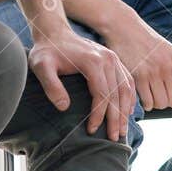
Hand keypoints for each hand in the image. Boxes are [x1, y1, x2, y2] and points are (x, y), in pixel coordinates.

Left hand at [29, 26, 135, 141]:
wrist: (54, 32)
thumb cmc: (47, 51)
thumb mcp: (41, 67)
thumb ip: (52, 86)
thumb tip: (64, 107)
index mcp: (94, 62)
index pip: (102, 94)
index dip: (98, 115)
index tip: (91, 130)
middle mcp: (108, 60)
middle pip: (117, 94)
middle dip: (116, 118)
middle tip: (114, 138)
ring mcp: (113, 59)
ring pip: (126, 88)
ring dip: (125, 111)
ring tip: (122, 130)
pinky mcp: (114, 60)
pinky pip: (127, 81)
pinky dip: (129, 97)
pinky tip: (127, 110)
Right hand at [100, 10, 171, 111]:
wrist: (126, 29)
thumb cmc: (147, 43)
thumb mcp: (170, 52)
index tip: (170, 91)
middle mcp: (170, 67)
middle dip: (167, 101)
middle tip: (159, 95)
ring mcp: (155, 72)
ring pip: (161, 104)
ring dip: (155, 103)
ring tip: (150, 95)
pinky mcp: (139, 77)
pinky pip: (147, 102)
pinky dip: (145, 103)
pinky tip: (142, 95)